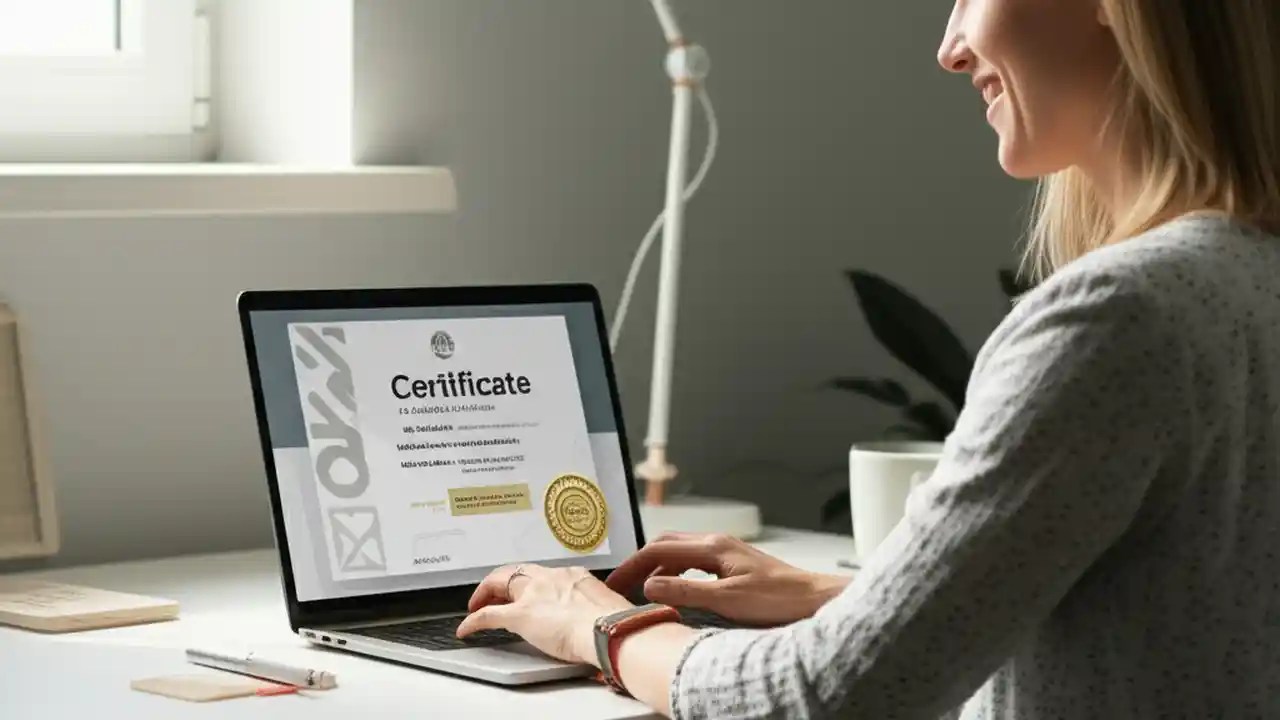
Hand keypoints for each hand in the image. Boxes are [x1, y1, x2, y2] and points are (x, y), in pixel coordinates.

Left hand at [458, 564, 633, 666]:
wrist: (608, 630)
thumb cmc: (614, 623)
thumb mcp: (608, 607)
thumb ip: (596, 608)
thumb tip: (598, 620)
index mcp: (573, 576)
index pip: (544, 574)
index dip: (531, 583)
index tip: (531, 591)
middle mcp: (550, 578)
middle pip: (517, 571)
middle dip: (501, 581)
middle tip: (493, 594)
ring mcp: (533, 594)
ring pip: (499, 583)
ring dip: (485, 593)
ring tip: (477, 605)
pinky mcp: (519, 615)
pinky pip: (488, 615)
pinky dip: (473, 621)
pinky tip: (466, 628)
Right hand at [606, 532, 849, 625]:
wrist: (811, 598)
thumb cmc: (777, 599)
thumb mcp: (727, 600)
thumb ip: (686, 591)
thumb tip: (649, 584)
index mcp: (712, 547)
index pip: (658, 549)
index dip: (632, 565)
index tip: (614, 582)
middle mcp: (716, 542)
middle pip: (665, 544)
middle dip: (639, 562)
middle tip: (620, 584)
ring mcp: (724, 550)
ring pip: (678, 551)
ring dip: (655, 566)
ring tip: (639, 588)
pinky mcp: (731, 562)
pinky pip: (692, 560)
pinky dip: (673, 570)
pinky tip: (672, 587)